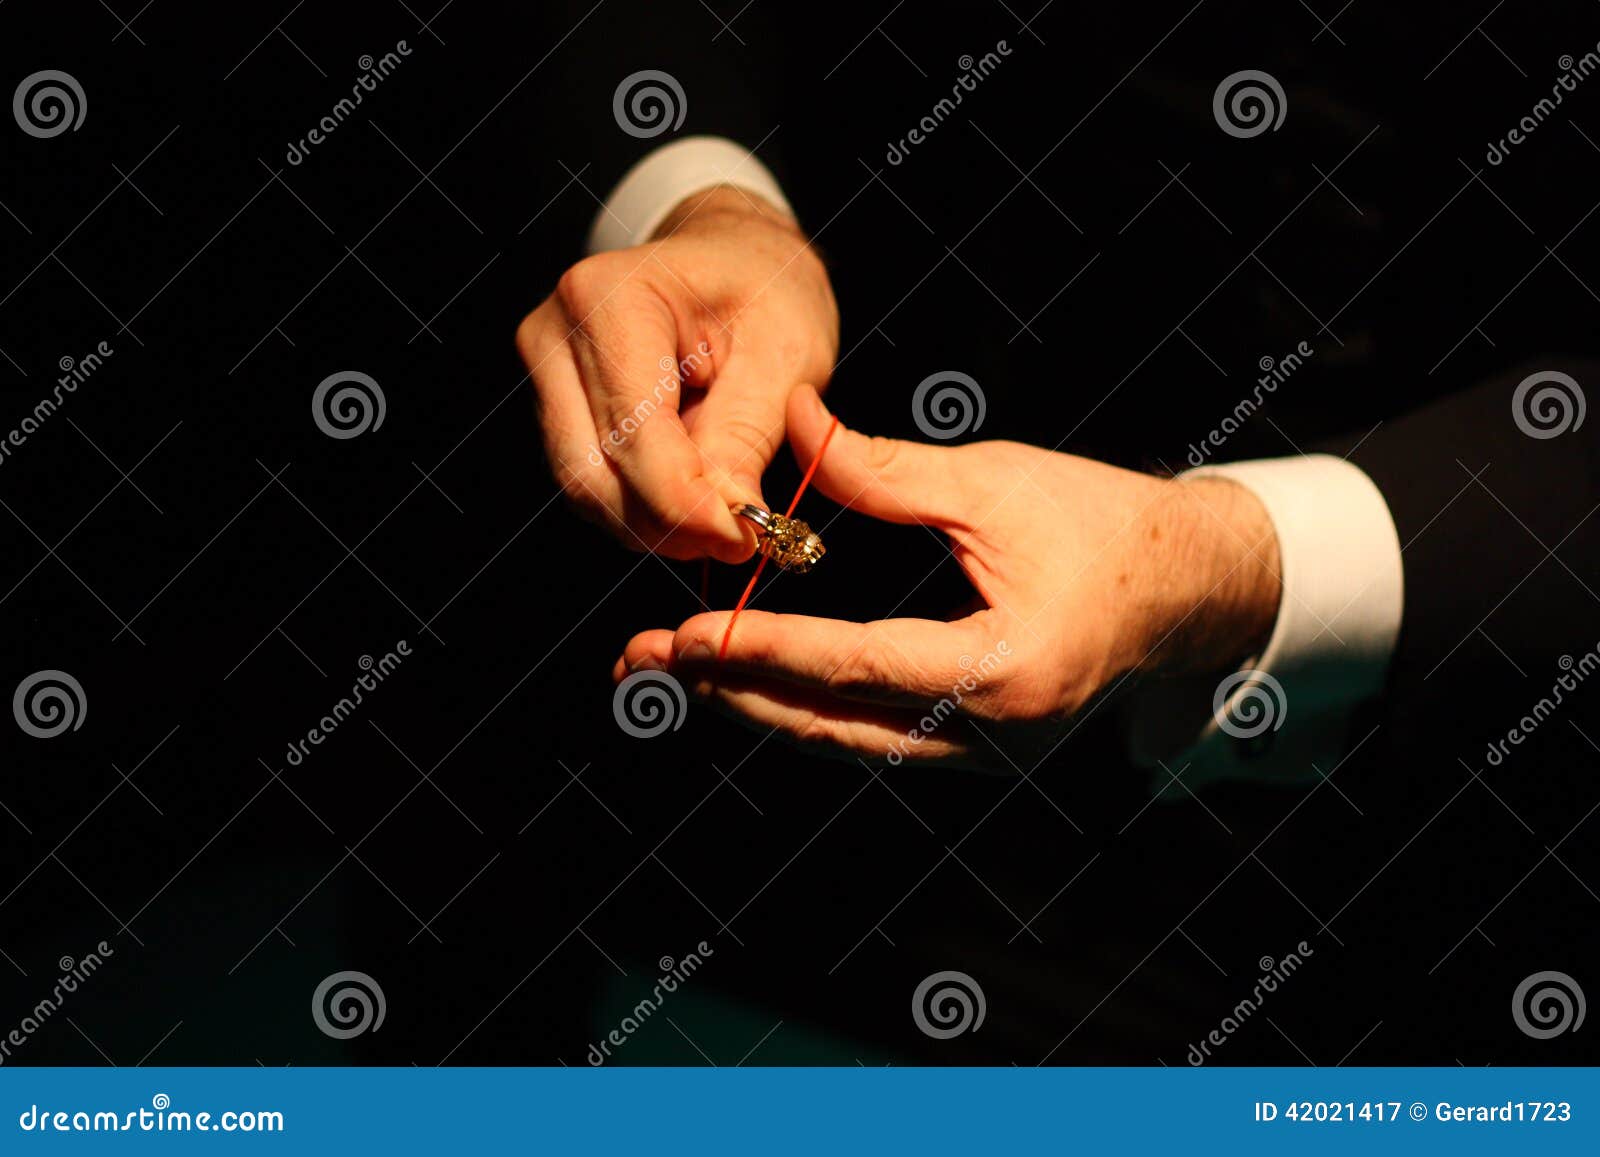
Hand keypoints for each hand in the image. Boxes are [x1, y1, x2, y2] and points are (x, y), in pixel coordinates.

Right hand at [517, 186, 838, 561]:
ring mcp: (546, 370)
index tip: (744, 539)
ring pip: (587, 489)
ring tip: (725, 516)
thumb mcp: (784, 355)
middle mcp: (556, 333)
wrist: (740, 259)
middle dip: (669, 523)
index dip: (687, 502)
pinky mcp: (557, 403)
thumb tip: (728, 527)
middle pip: (594, 473)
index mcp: (610, 298)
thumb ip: (745, 441)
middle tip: (739, 540)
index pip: (635, 434)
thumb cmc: (768, 290)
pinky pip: (592, 481)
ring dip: (657, 523)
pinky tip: (694, 496)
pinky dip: (644, 507)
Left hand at [613, 387, 1282, 769]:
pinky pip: (873, 738)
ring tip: (679, 674)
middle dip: (731, 690)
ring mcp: (987, 758)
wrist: (1190, 584)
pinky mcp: (980, 753)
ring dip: (759, 706)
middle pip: (830, 724)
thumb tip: (796, 424)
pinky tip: (755, 683)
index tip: (683, 636)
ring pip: (844, 742)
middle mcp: (990, 737)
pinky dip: (808, 709)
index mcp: (1002, 670)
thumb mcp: (994, 484)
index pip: (853, 666)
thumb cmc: (1106, 525)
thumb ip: (886, 470)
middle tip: (645, 663)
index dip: (761, 650)